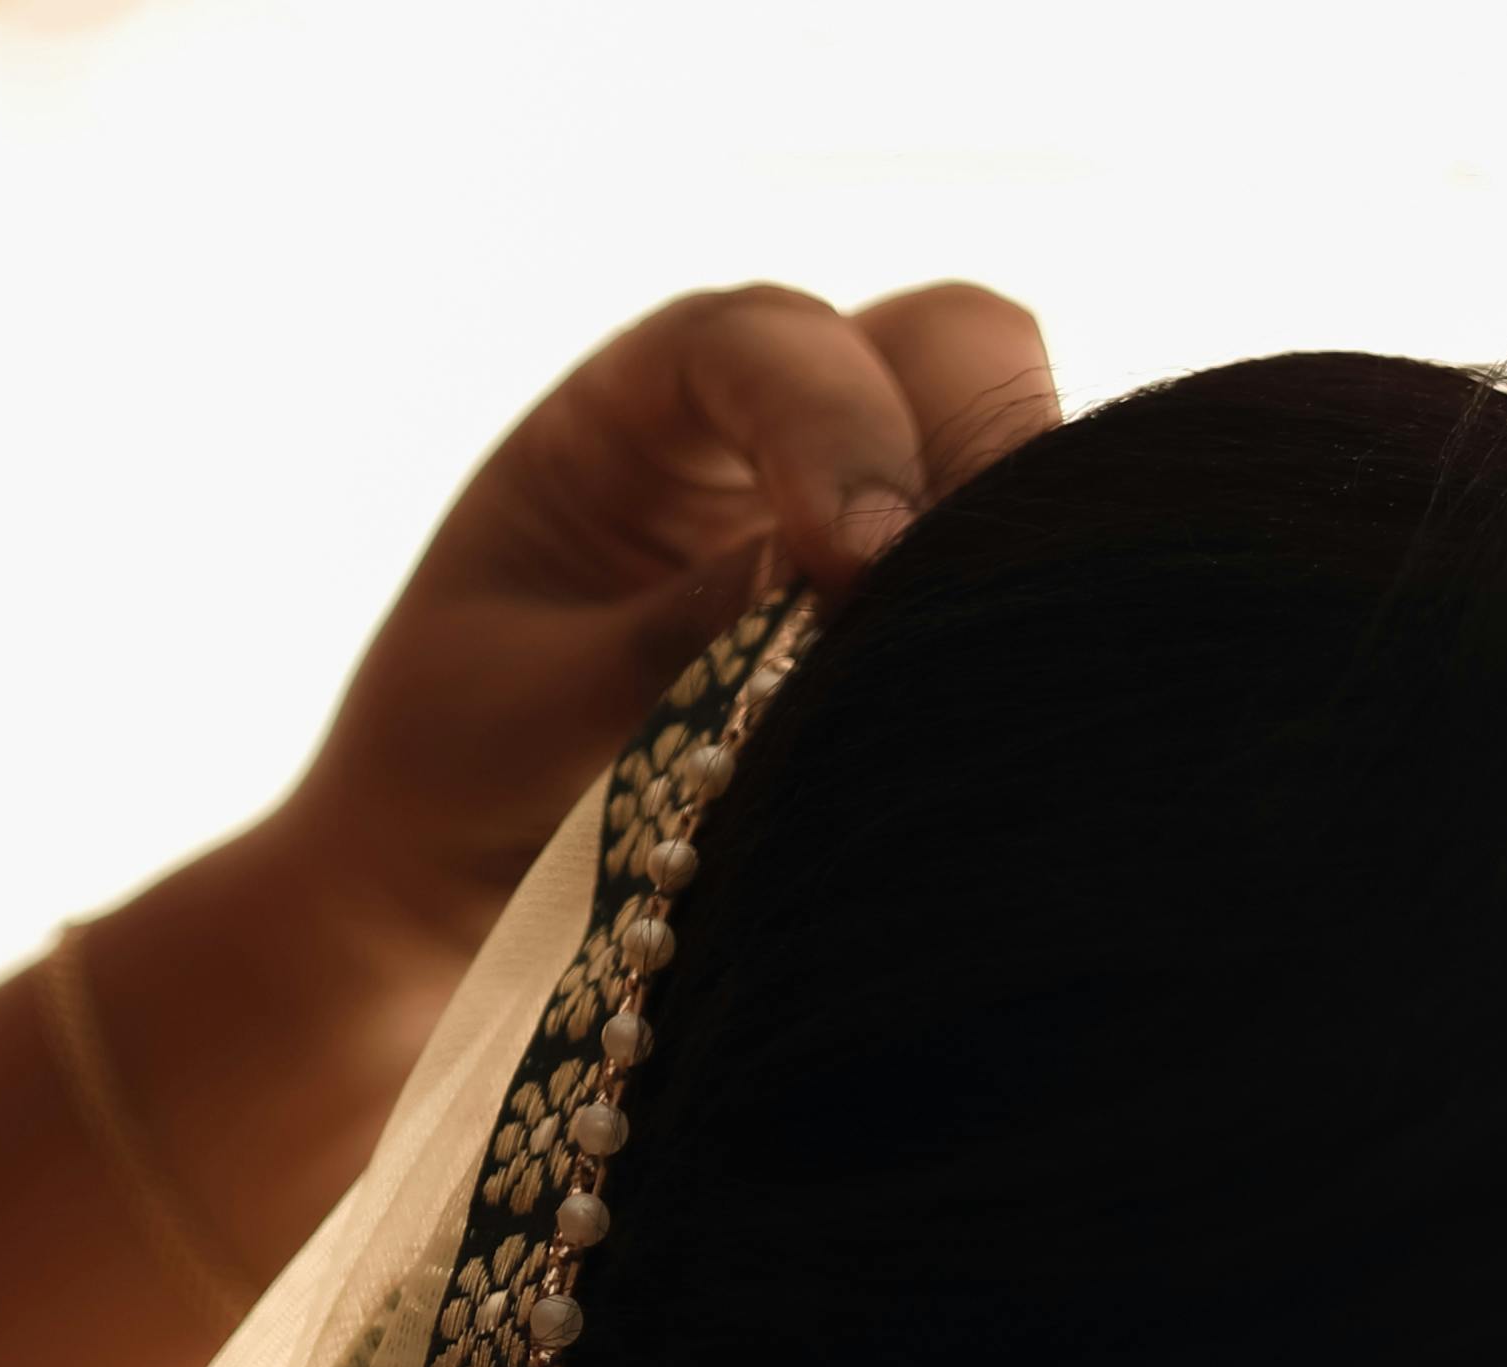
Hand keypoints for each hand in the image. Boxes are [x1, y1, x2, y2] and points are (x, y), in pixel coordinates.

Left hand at [252, 280, 1061, 1021]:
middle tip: (989, 608)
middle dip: (981, 451)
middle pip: (942, 347)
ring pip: (1020, 453)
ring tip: (1019, 674)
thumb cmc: (465, 772)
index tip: (863, 561)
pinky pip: (1032, 586)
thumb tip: (854, 593)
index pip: (760, 346)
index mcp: (636, 406)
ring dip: (1035, 547)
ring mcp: (873, 518)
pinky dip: (1041, 631)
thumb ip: (680, 642)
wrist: (465, 880)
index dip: (828, 427)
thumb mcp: (533, 710)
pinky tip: (1029, 714)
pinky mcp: (932, 619)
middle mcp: (774, 429)